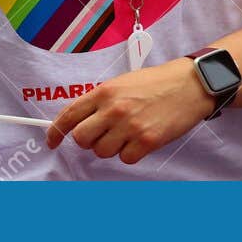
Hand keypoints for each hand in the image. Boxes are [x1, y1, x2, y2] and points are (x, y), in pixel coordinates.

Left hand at [46, 59, 214, 164]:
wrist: (189, 84)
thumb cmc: (156, 82)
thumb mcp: (122, 83)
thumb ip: (100, 100)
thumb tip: (80, 120)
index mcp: (104, 92)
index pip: (69, 115)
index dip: (55, 131)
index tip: (52, 141)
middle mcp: (113, 109)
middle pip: (81, 139)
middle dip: (88, 141)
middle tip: (102, 134)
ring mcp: (130, 126)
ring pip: (103, 151)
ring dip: (112, 147)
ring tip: (128, 132)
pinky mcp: (146, 141)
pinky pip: (126, 158)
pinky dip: (131, 153)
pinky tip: (141, 138)